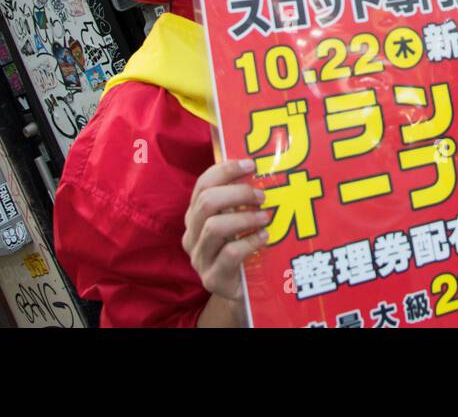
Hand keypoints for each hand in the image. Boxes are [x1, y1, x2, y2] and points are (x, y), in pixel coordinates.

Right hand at [182, 158, 268, 302]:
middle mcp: (191, 235)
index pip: (203, 185)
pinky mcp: (212, 279)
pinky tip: (264, 237)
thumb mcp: (239, 222)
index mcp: (196, 216)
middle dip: (237, 193)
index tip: (250, 164)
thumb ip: (242, 201)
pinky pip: (229, 254)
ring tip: (266, 217)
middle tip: (262, 195)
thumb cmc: (244, 250)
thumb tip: (265, 170)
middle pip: (206, 203)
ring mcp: (199, 259)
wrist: (245, 293)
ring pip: (214, 228)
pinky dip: (249, 242)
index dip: (225, 170)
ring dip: (244, 218)